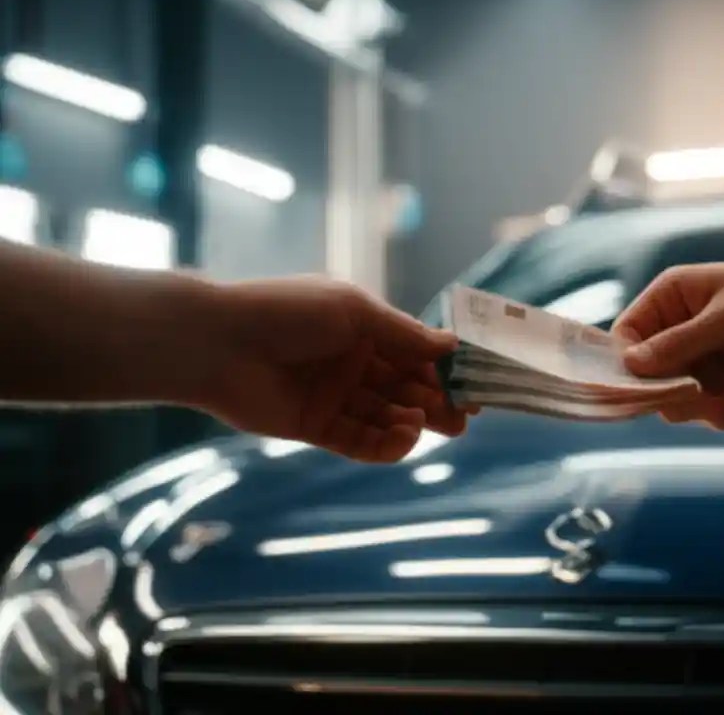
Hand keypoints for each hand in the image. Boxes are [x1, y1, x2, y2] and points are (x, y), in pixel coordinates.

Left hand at [194, 276, 469, 462]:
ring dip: (412, 422)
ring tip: (425, 423)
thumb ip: (404, 334)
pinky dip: (386, 443)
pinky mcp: (316, 427)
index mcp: (363, 330)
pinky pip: (360, 441)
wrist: (217, 344)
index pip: (414, 354)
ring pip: (386, 416)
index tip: (474, 385)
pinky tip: (404, 436)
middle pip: (405, 389)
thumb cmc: (287, 312)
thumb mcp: (355, 311)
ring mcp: (335, 397)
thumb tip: (453, 345)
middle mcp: (352, 364)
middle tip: (464, 418)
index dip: (444, 370)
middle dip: (436, 402)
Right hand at [612, 257, 723, 428]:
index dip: (635, 370)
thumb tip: (631, 364)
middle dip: (690, 400)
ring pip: (691, 403)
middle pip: (658, 380)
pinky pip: (722, 409)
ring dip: (721, 410)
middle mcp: (681, 329)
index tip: (657, 392)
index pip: (628, 338)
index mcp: (671, 299)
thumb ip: (679, 344)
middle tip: (718, 405)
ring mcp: (706, 356)